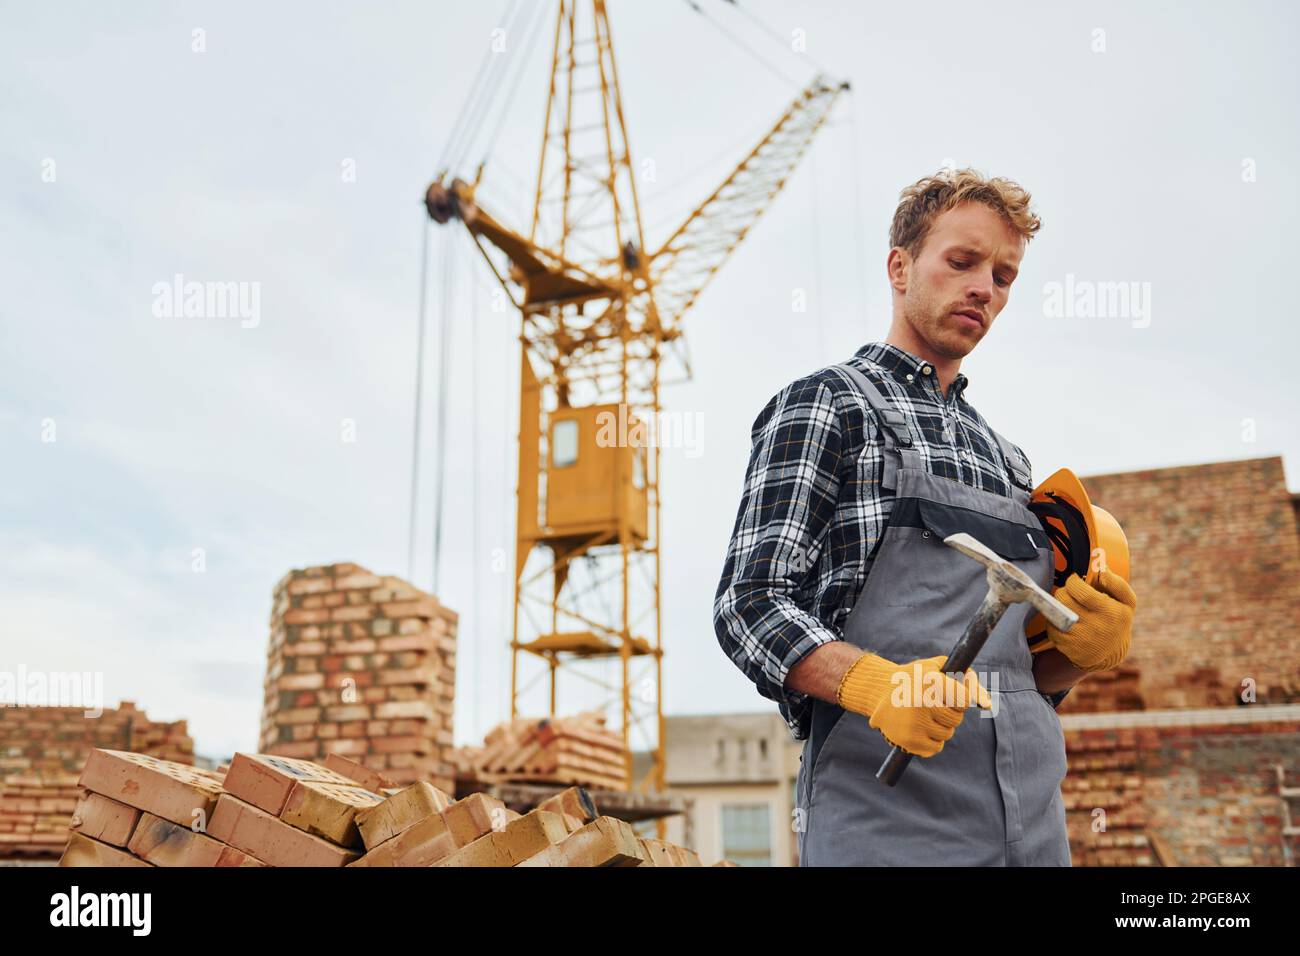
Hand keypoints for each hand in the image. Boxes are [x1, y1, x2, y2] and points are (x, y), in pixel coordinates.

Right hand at [836, 653, 991, 757]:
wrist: (878, 692)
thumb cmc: (915, 678)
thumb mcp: (938, 667)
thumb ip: (967, 678)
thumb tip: (987, 704)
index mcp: (931, 681)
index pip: (965, 699)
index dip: (959, 698)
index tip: (950, 695)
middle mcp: (922, 702)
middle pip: (957, 718)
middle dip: (949, 712)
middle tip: (932, 704)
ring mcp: (915, 723)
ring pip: (947, 733)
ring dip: (940, 726)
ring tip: (923, 715)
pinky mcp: (910, 741)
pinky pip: (935, 748)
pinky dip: (931, 741)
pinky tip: (919, 728)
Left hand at [1043, 569, 1136, 671]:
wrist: (1111, 652)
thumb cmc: (1117, 620)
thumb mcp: (1127, 602)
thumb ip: (1117, 583)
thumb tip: (1102, 568)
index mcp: (1109, 612)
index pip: (1082, 593)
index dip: (1073, 582)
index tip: (1074, 580)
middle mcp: (1094, 627)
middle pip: (1064, 602)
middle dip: (1063, 592)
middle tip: (1069, 592)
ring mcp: (1080, 639)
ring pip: (1055, 614)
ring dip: (1056, 606)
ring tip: (1066, 605)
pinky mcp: (1068, 648)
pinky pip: (1052, 628)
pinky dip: (1054, 621)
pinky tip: (1063, 620)